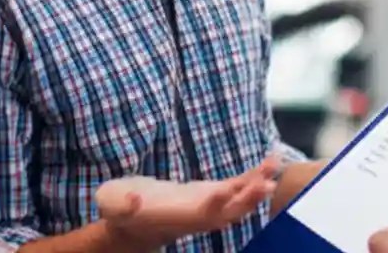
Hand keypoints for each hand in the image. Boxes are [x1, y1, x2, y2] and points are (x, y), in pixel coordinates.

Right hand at [96, 156, 278, 250]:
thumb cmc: (119, 214)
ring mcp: (207, 205)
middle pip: (228, 212)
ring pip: (238, 200)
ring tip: (274, 164)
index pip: (200, 214)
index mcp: (176, 217)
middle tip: (267, 183)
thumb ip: (123, 204)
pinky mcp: (211, 193)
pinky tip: (269, 161)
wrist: (131, 226)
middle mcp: (197, 215)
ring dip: (256, 185)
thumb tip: (134, 198)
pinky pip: (237, 187)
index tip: (229, 189)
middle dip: (247, 199)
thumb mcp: (113, 206)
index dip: (215, 203)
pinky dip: (253, 176)